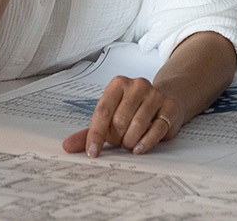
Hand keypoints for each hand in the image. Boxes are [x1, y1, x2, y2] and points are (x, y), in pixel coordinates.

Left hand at [62, 75, 183, 156]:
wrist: (166, 99)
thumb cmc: (133, 109)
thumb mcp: (111, 117)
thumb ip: (89, 132)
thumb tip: (67, 146)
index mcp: (118, 84)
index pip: (102, 111)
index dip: (95, 134)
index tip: (92, 152)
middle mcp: (137, 85)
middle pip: (119, 121)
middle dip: (116, 138)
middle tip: (119, 140)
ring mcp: (155, 95)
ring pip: (137, 127)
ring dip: (130, 142)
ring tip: (129, 142)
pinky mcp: (169, 107)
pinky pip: (156, 130)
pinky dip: (145, 143)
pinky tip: (139, 148)